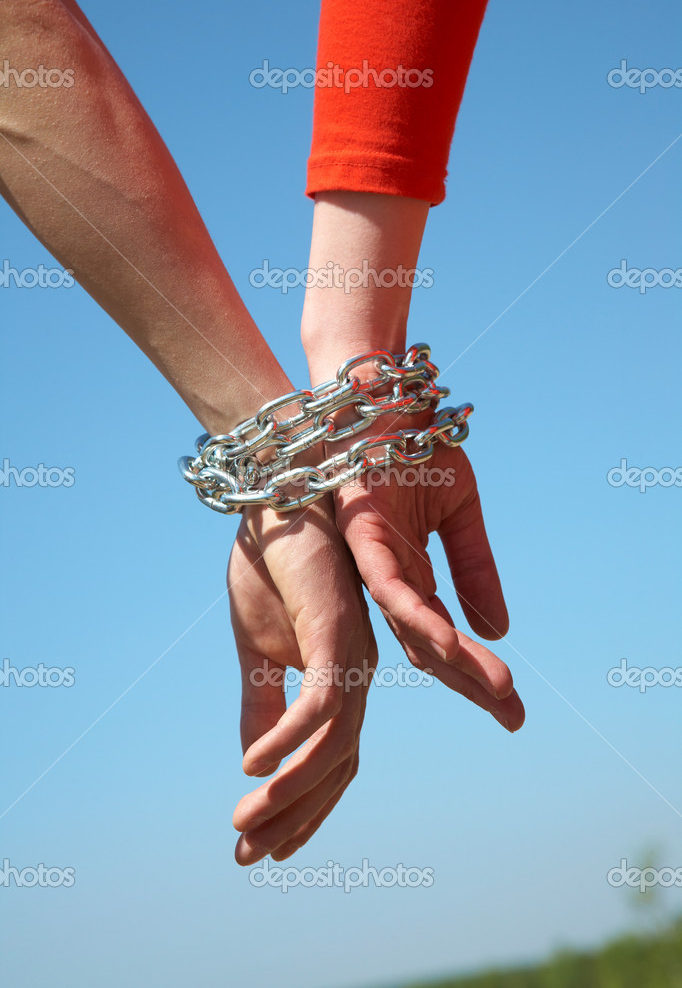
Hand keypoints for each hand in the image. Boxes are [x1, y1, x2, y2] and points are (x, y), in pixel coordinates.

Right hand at [228, 498, 376, 864]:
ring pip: (333, 742)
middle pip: (338, 765)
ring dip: (290, 788)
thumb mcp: (257, 651)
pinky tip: (253, 763)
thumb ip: (261, 703)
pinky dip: (290, 737)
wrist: (276, 504)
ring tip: (245, 821)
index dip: (303, 808)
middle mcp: (357, 675)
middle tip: (250, 857)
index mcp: (343, 680)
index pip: (333, 761)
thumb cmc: (271, 570)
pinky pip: (320, 700)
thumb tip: (256, 761)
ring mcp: (351, 654)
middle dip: (297, 816)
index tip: (263, 849)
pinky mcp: (336, 631)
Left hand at [332, 429, 524, 732]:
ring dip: (455, 660)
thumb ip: (475, 568)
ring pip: (410, 626)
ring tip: (495, 689)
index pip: (443, 638)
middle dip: (471, 682)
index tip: (513, 708)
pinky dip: (420, 616)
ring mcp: (371, 561)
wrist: (382, 402)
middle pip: (428, 646)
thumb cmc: (413, 451)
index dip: (476, 672)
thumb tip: (498, 630)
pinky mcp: (361, 536)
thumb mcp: (460, 513)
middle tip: (514, 718)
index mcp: (408, 576)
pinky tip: (451, 643)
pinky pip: (390, 586)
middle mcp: (386, 579)